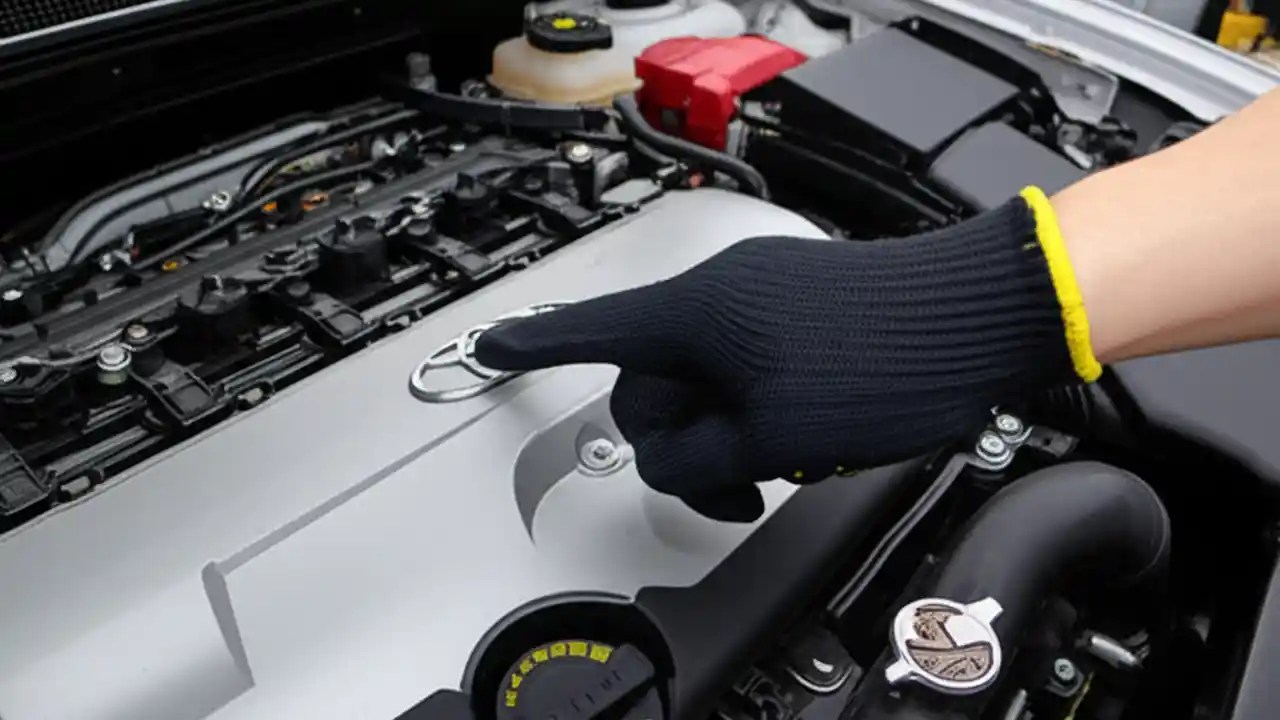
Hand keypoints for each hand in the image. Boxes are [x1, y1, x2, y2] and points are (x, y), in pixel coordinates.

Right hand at [476, 194, 1084, 520]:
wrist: (985, 316)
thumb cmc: (889, 360)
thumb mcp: (772, 436)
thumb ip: (699, 455)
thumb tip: (671, 458)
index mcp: (697, 314)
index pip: (594, 332)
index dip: (535, 347)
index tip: (493, 348)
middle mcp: (721, 297)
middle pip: (652, 379)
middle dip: (682, 442)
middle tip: (732, 486)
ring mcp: (761, 301)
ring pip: (704, 380)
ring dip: (725, 435)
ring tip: (780, 462)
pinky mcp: (796, 312)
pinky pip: (745, 365)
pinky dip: (754, 411)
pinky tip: (798, 436)